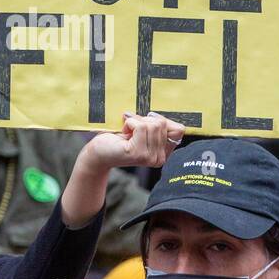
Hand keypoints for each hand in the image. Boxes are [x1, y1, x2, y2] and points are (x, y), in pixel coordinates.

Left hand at [60, 112, 184, 228]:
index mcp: (164, 153)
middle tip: (132, 130)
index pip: (179, 129)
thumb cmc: (119, 139)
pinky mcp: (138, 153)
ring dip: (136, 122)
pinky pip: (140, 126)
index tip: (145, 123)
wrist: (98, 152)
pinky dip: (130, 123)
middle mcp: (160, 159)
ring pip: (152, 124)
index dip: (162, 120)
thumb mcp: (144, 130)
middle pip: (162, 124)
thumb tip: (167, 120)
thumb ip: (159, 125)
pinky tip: (124, 134)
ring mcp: (149, 157)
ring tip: (127, 133)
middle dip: (144, 120)